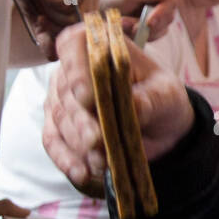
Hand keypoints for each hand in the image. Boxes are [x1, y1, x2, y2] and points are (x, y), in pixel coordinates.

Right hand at [0, 0, 97, 42]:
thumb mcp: (39, 15)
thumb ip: (47, 36)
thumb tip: (52, 58)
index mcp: (88, 0)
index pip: (79, 33)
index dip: (57, 30)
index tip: (43, 16)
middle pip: (76, 28)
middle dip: (54, 20)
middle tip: (43, 0)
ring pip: (72, 18)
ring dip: (51, 7)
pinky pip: (67, 4)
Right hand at [42, 22, 194, 190]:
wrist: (160, 127)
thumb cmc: (160, 98)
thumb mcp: (165, 94)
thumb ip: (149, 98)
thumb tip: (134, 107)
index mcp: (97, 46)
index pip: (73, 46)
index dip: (77, 70)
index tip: (89, 98)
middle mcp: (71, 69)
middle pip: (65, 91)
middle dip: (81, 120)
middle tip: (97, 142)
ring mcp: (60, 98)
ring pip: (59, 120)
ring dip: (78, 144)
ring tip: (101, 162)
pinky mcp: (58, 127)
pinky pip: (53, 142)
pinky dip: (66, 160)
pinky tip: (82, 173)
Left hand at [100, 0, 176, 41]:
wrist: (102, 13)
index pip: (171, 0)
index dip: (163, 12)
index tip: (149, 22)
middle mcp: (163, 3)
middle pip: (168, 17)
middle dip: (147, 24)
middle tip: (127, 24)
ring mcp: (159, 18)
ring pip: (161, 30)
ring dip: (140, 30)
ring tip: (122, 23)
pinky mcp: (153, 31)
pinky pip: (153, 37)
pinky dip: (139, 36)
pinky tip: (126, 30)